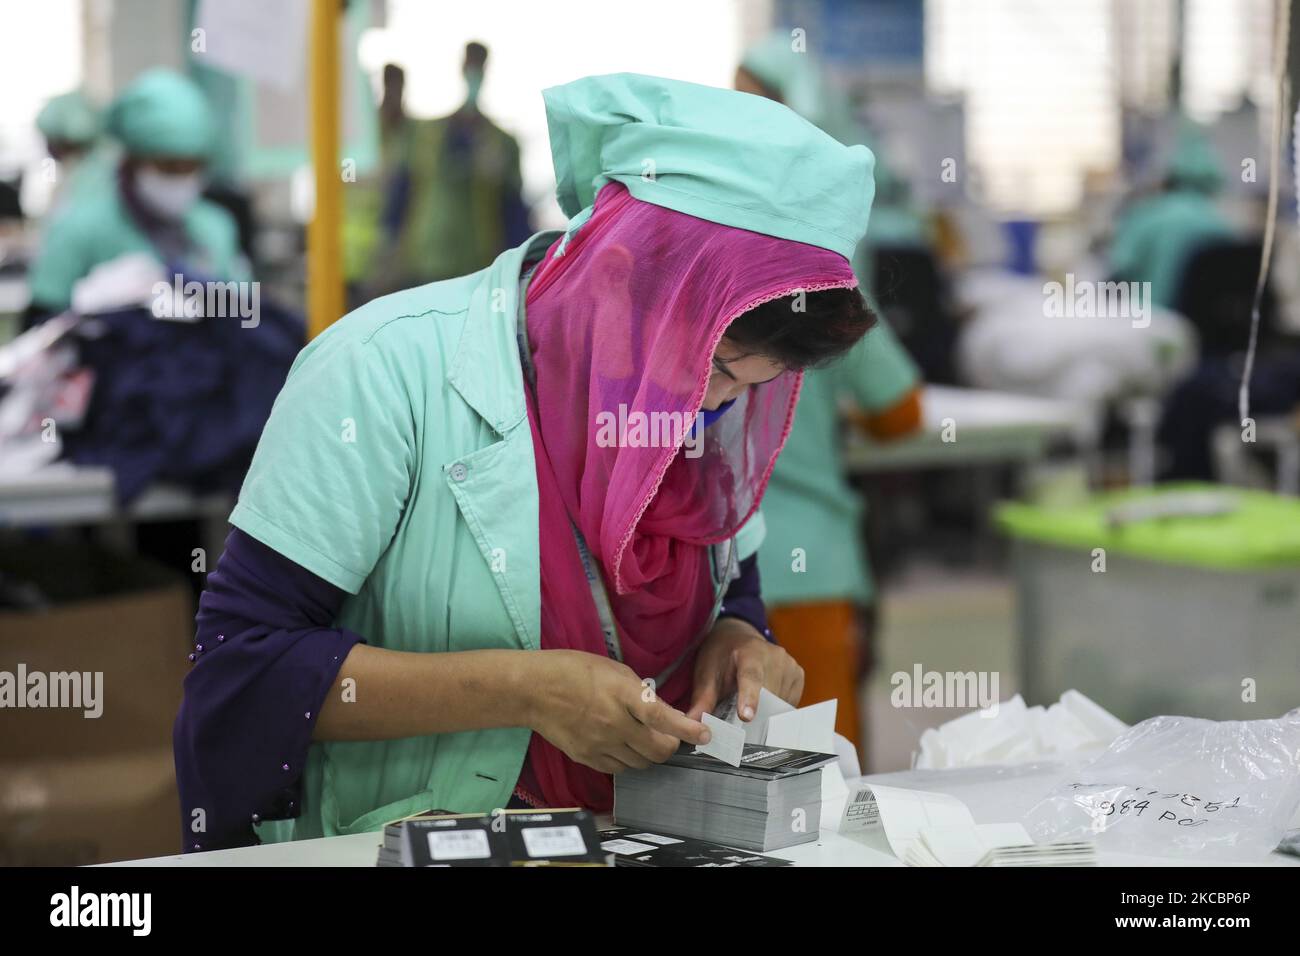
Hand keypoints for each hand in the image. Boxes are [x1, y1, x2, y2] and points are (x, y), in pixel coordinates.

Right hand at [525, 649, 709, 774]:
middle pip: (658, 750)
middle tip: (672, 737)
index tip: (705, 735)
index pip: (663, 718)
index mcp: (622, 695)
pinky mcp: (587, 758)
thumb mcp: (615, 670)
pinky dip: (629, 760)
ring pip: (641, 764)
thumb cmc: (573, 670)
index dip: (688, 730)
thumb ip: (641, 693)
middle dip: (672, 746)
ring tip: (645, 738)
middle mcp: (614, 723)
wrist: (534, 690)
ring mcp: (600, 744)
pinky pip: (619, 769)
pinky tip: (624, 745)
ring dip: (650, 754)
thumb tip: (662, 713)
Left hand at [686, 617, 803, 722]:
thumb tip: (693, 726)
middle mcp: (774, 656)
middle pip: (767, 697)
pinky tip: (763, 698)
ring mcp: (789, 664)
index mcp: (749, 652)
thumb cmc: (720, 655)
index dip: (749, 698)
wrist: (737, 635)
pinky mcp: (798, 674)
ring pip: (779, 704)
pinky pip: (788, 703)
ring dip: (765, 712)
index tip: (746, 716)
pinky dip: (775, 708)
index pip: (750, 677)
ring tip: (749, 702)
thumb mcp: (706, 673)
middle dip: (753, 714)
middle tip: (737, 719)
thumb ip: (702, 701)